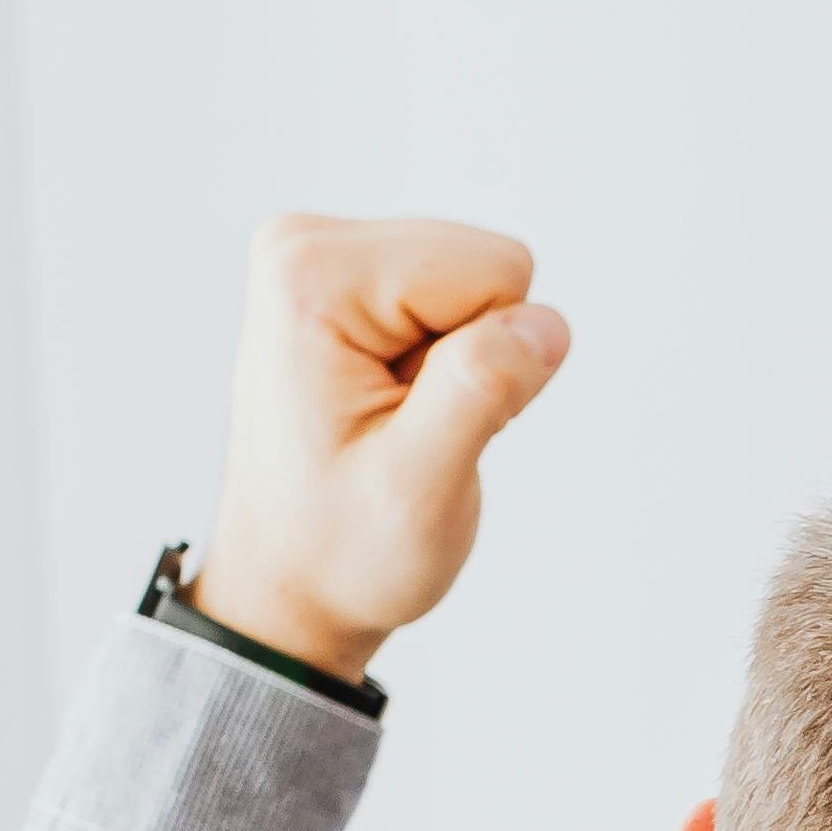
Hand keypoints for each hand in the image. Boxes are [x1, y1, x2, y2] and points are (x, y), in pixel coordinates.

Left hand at [193, 213, 570, 677]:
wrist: (286, 585)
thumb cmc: (342, 549)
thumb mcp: (419, 488)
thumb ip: (480, 391)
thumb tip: (545, 323)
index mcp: (313, 277)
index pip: (494, 270)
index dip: (487, 361)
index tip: (420, 423)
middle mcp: (305, 245)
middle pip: (484, 264)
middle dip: (471, 356)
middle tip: (407, 429)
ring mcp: (318, 257)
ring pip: (475, 280)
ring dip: (455, 364)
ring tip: (395, 424)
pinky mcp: (340, 279)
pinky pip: (451, 295)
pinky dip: (439, 360)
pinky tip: (391, 407)